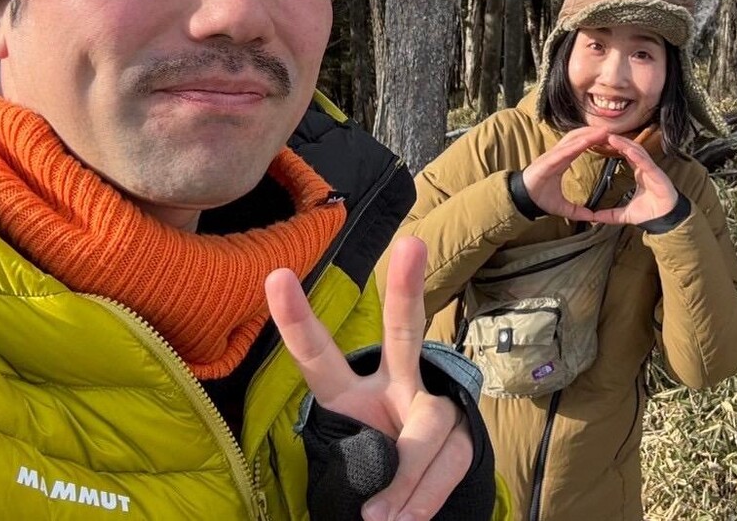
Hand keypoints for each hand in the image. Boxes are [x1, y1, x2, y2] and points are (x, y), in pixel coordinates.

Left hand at [266, 237, 472, 520]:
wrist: (416, 504)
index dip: (296, 320)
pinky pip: (446, 465)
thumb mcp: (353, 478)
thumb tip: (389, 510)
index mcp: (348, 394)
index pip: (317, 357)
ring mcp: (433, 407)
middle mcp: (395, 386)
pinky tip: (406, 518)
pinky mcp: (462, 436)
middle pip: (404, 331)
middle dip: (406, 288)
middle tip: (412, 243)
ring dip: (406, 482)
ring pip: (428, 429)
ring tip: (382, 518)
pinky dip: (423, 500)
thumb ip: (372, 480)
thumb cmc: (369, 480)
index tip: (275, 275)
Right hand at [520, 125, 616, 221]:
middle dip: (593, 132)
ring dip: (587, 134)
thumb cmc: (539, 197)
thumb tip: (592, 217)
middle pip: (578, 137)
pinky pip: (563, 151)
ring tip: (602, 132)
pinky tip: (586, 141)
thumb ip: (577, 211)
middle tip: (610, 130)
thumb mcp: (562, 206)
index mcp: (562, 160)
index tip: (608, 138)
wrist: (521, 199)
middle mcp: (558, 154)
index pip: (580, 145)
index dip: (593, 139)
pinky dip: (575, 145)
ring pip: (572, 140)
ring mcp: (552, 156)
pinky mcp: (547, 161)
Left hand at [578, 133, 680, 225]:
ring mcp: (652, 171)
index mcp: (639, 173)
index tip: (601, 141)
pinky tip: (629, 151)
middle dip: (618, 141)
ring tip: (612, 138)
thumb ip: (609, 215)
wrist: (667, 222)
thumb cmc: (650, 213)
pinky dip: (638, 157)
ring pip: (638, 153)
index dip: (616, 147)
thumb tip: (593, 217)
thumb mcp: (625, 214)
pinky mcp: (659, 177)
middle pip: (631, 149)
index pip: (626, 155)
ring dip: (626, 144)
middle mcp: (646, 169)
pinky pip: (648, 164)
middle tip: (603, 133)